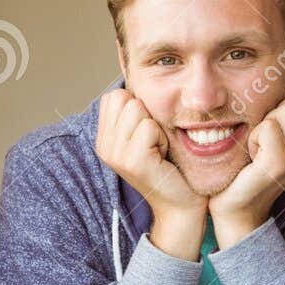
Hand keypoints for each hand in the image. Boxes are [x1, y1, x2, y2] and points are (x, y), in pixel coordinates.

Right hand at [95, 89, 204, 218]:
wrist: (180, 205)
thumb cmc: (170, 167)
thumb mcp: (147, 136)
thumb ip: (134, 113)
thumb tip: (135, 80)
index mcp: (104, 139)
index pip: (114, 95)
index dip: (138, 107)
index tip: (148, 134)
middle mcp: (104, 146)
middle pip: (125, 98)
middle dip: (148, 115)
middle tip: (155, 143)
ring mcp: (115, 154)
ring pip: (137, 109)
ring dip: (156, 127)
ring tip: (159, 150)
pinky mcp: (132, 160)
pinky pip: (150, 127)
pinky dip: (163, 138)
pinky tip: (163, 157)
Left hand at [210, 89, 284, 246]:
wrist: (237, 207)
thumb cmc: (249, 167)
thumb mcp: (275, 137)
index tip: (274, 129)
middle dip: (277, 110)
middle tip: (264, 138)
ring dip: (264, 123)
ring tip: (258, 146)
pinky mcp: (280, 164)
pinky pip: (268, 126)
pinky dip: (254, 136)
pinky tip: (252, 155)